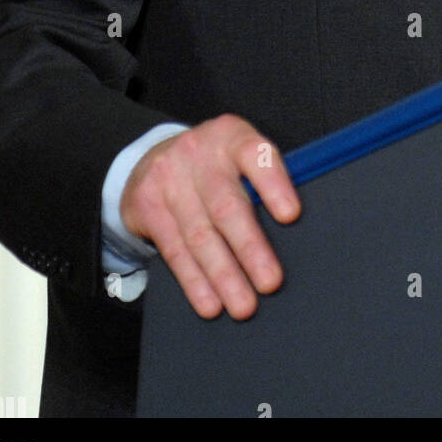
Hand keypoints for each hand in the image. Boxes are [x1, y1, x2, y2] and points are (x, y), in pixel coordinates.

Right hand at [119, 114, 300, 318]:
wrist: (155, 158)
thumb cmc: (216, 165)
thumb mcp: (237, 156)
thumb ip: (261, 180)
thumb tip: (294, 229)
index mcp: (232, 136)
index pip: (256, 155)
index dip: (274, 185)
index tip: (291, 215)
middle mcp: (198, 152)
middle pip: (226, 205)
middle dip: (250, 248)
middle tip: (270, 282)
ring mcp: (168, 177)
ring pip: (200, 235)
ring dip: (224, 276)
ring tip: (244, 305)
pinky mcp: (146, 205)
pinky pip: (174, 250)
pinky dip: (195, 281)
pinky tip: (211, 303)